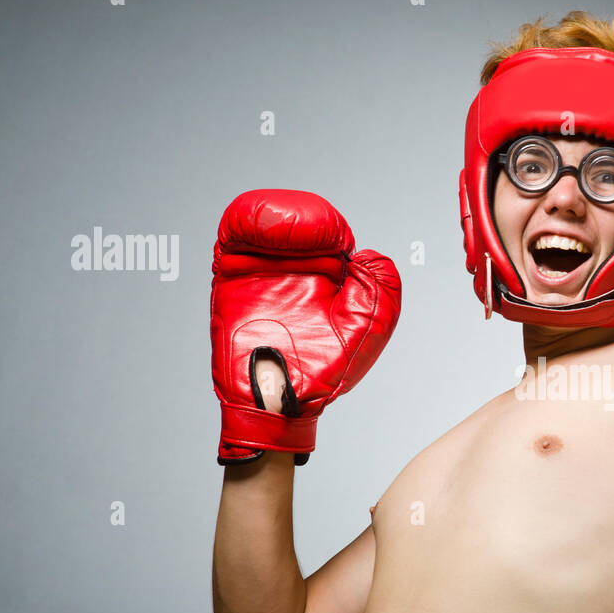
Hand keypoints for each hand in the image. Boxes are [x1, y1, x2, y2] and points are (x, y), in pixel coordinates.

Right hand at [210, 189, 401, 464]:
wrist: (282, 399)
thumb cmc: (325, 371)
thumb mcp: (367, 330)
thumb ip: (380, 291)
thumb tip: (367, 255)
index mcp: (331, 276)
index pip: (332, 230)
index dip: (333, 226)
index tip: (337, 242)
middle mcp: (297, 267)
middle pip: (298, 218)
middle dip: (304, 216)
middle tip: (309, 233)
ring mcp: (264, 268)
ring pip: (265, 220)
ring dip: (274, 213)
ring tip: (283, 231)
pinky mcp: (233, 274)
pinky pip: (233, 235)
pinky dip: (243, 220)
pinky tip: (258, 228)